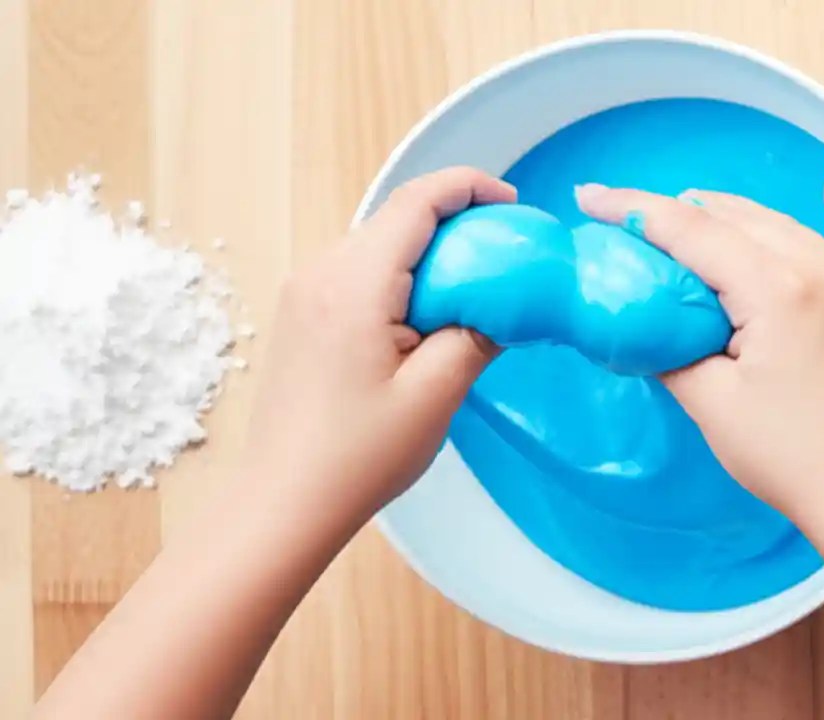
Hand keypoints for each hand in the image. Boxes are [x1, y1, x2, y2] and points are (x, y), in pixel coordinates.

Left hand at [245, 167, 514, 523]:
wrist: (285, 502)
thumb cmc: (360, 455)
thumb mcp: (436, 395)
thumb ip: (477, 334)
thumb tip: (508, 303)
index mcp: (354, 283)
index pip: (415, 203)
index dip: (468, 187)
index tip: (512, 204)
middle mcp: (320, 273)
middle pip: (396, 220)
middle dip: (455, 223)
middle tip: (505, 254)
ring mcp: (303, 293)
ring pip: (378, 246)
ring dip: (429, 255)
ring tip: (474, 289)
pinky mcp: (301, 317)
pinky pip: (360, 274)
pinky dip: (402, 279)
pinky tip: (428, 318)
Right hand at [576, 173, 823, 520]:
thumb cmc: (793, 459)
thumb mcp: (713, 405)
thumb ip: (673, 352)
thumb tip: (651, 327)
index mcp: (776, 289)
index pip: (691, 232)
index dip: (635, 209)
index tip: (593, 196)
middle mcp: (822, 269)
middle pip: (738, 220)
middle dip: (682, 213)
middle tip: (635, 222)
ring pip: (787, 227)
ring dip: (738, 218)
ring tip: (697, 210)